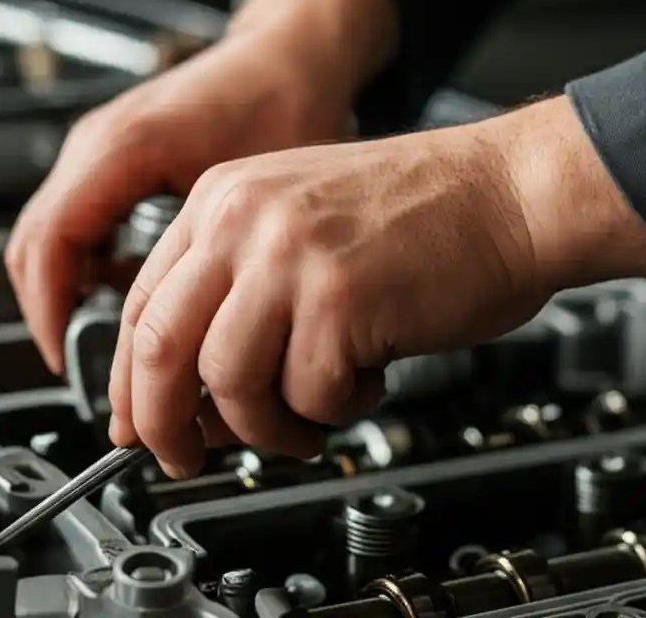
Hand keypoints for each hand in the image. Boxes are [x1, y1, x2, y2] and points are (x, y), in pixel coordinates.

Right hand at [5, 0, 398, 373]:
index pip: (51, 243)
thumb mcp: (261, 194)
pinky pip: (79, 223)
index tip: (73, 361)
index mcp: (124, 147)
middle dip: (58, 318)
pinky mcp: (119, 158)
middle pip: (37, 247)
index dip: (53, 313)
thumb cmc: (286, 97)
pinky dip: (91, 269)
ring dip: (73, 296)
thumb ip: (229, 259)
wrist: (294, 52)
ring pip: (53, 238)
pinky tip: (137, 305)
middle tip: (98, 373)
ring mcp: (103, 149)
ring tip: (119, 351)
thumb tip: (224, 337)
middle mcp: (100, 144)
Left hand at [108, 96, 645, 476]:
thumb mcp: (307, 222)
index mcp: (226, 199)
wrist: (512, 191)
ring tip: (311, 418)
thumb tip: (200, 389)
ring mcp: (289, 257)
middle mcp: (244, 220)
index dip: (132, 380)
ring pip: (228, 382)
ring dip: (268, 425)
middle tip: (185, 454)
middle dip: (164, 422)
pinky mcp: (340, 300)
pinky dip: (339, 406)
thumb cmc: (432, 213)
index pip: (140, 304)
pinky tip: (371, 376)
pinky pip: (309, 394)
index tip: (140, 421)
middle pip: (158, 346)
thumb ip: (244, 288)